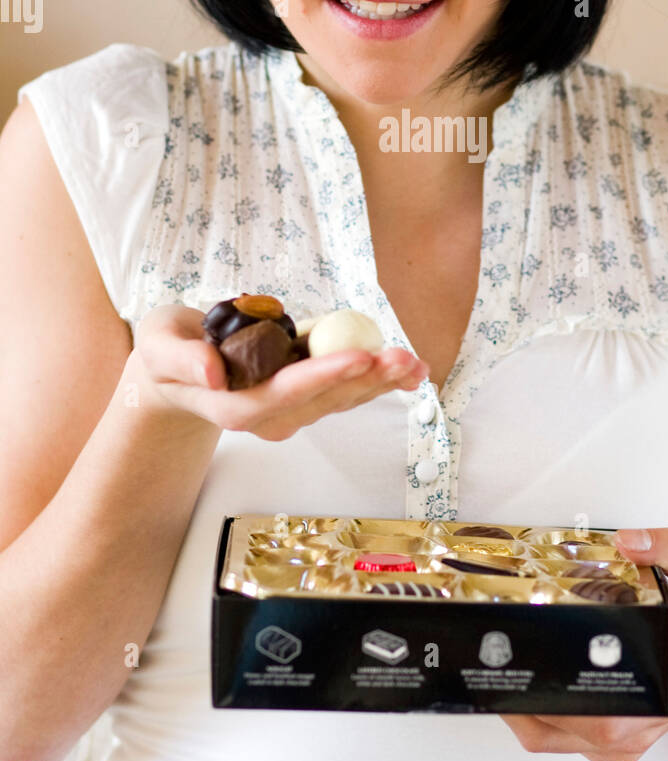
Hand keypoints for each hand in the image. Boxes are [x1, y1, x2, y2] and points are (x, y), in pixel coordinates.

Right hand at [129, 304, 428, 441]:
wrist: (174, 373)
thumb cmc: (165, 351)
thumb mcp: (158, 345)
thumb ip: (182, 358)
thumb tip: (212, 371)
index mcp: (231, 403)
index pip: (280, 395)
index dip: (321, 377)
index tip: (358, 357)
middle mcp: (266, 415)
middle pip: (321, 402)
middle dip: (365, 380)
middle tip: (402, 358)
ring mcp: (288, 410)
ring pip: (339, 400)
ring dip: (380, 383)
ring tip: (415, 365)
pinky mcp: (304, 399)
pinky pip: (343, 391)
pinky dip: (376, 379)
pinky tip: (408, 370)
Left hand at [500, 527, 667, 760]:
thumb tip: (627, 540)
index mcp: (661, 695)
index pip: (596, 716)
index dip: (549, 697)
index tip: (515, 661)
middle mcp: (638, 728)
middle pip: (557, 730)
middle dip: (516, 692)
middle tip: (489, 646)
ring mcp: (624, 742)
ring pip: (549, 740)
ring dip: (516, 706)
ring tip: (493, 658)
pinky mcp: (613, 743)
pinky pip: (558, 740)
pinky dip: (532, 716)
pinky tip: (517, 675)